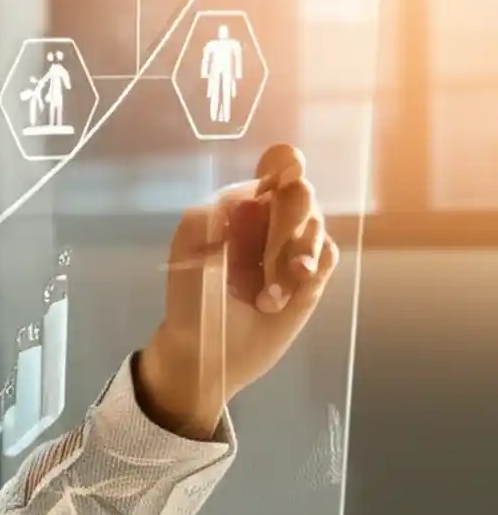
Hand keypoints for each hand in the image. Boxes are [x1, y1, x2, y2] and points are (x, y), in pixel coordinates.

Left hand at [137, 144, 339, 438]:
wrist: (206, 351)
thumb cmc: (192, 298)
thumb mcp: (187, 252)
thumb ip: (211, 216)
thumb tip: (251, 196)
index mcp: (240, 206)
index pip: (275, 168)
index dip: (287, 163)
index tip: (291, 170)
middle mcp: (271, 221)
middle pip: (302, 194)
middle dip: (289, 223)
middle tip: (270, 256)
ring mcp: (292, 248)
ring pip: (317, 228)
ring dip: (294, 257)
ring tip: (268, 295)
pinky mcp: (310, 277)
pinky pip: (327, 256)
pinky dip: (310, 270)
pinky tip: (286, 294)